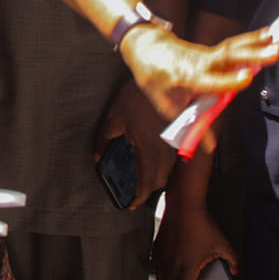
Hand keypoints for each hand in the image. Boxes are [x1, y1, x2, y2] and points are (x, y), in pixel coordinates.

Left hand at [97, 81, 174, 203]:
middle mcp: (166, 150)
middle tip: (135, 188)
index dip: (139, 196)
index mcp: (149, 150)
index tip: (132, 203)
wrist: (162, 77)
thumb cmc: (136, 96)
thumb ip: (104, 140)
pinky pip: (174, 157)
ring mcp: (175, 142)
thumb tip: (97, 156)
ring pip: (169, 170)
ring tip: (143, 174)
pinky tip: (155, 156)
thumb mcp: (113, 118)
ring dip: (157, 175)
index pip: (147, 183)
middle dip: (147, 187)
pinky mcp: (181, 134)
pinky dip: (165, 163)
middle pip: (160, 180)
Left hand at [122, 26, 277, 123]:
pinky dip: (252, 40)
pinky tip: (270, 34)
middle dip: (252, 55)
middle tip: (275, 52)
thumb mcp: (166, 105)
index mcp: (186, 78)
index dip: (228, 81)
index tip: (247, 78)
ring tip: (277, 40)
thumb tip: (210, 148)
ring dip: (256, 44)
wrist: (146, 47)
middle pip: (228, 58)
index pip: (210, 81)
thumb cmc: (155, 78)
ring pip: (233, 49)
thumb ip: (191, 125)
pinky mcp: (214, 51)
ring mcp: (208, 55)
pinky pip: (234, 46)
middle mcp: (200, 63)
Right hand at [154, 204, 237, 279]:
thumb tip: (235, 272)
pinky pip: (156, 267)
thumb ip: (233, 261)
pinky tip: (172, 267)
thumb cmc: (204, 225)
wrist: (184, 204)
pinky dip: (163, 272)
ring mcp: (162, 257)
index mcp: (188, 268)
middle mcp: (172, 265)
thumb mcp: (224, 244)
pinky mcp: (156, 248)